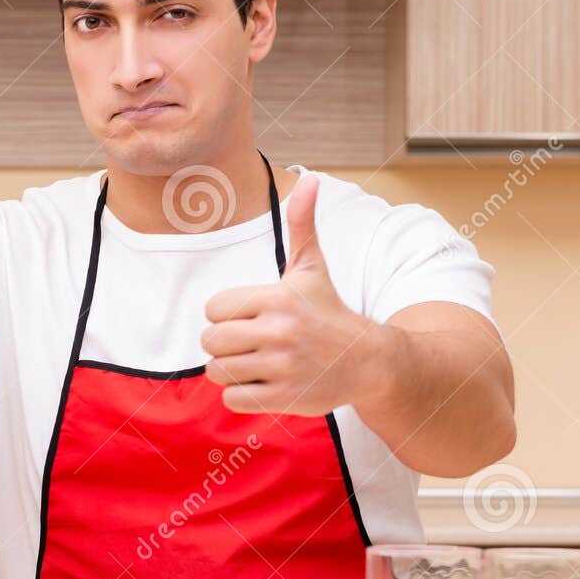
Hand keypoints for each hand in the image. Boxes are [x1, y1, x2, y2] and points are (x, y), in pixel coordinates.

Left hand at [201, 172, 393, 415]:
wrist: (368, 360)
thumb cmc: (329, 311)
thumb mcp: (312, 268)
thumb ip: (302, 224)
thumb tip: (310, 179)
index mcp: (277, 298)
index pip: (213, 309)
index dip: (225, 315)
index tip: (248, 317)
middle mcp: (279, 332)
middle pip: (211, 342)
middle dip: (224, 344)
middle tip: (249, 343)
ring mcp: (282, 367)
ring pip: (218, 372)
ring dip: (230, 371)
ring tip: (255, 363)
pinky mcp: (285, 397)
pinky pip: (233, 399)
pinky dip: (242, 395)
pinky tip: (264, 383)